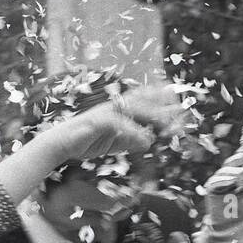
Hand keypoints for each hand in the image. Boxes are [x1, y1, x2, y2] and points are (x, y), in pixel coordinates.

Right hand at [58, 84, 189, 162]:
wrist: (60, 145)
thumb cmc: (86, 141)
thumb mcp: (115, 143)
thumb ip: (132, 140)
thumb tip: (149, 141)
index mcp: (119, 108)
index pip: (143, 98)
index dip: (160, 96)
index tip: (179, 100)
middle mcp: (113, 105)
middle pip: (143, 98)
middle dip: (163, 101)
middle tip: (182, 109)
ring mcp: (105, 111)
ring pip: (133, 108)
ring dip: (153, 116)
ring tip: (169, 125)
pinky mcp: (96, 121)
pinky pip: (119, 124)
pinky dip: (133, 132)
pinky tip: (145, 141)